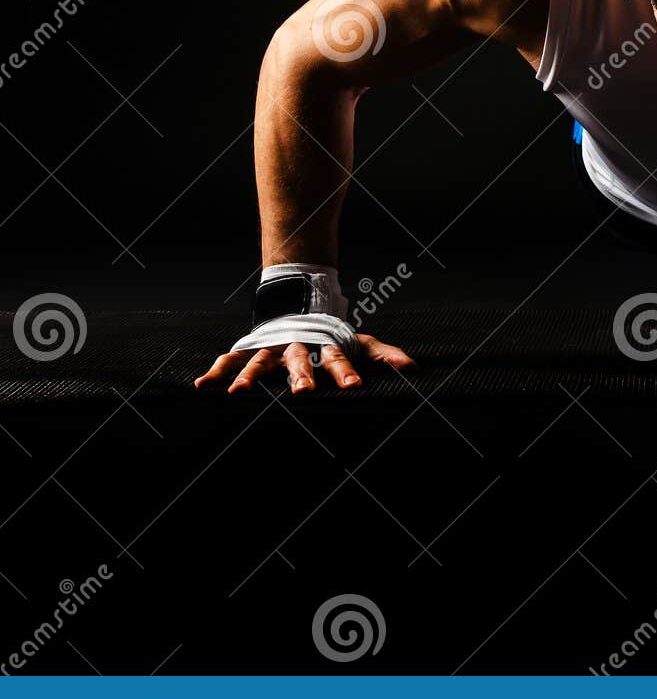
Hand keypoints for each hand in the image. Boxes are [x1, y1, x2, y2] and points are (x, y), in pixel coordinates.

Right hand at [194, 334, 416, 393]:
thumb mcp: (361, 342)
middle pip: (298, 362)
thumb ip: (384, 355)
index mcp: (323, 346)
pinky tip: (202, 386)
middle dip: (300, 376)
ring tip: (239, 394)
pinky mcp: (250, 350)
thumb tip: (412, 368)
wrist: (301, 304)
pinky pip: (230, 360)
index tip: (354, 387)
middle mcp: (296, 347)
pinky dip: (217, 372)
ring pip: (260, 363)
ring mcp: (271, 348)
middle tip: (303, 392)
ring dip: (249, 378)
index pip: (337, 359)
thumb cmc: (333, 335)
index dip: (345, 373)